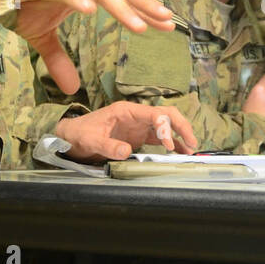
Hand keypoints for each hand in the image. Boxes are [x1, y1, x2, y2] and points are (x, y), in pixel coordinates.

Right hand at [12, 0, 173, 94]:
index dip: (146, 8)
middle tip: (166, 20)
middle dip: (145, 4)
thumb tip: (72, 89)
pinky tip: (90, 10)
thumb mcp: (43, 39)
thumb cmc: (21, 5)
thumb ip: (59, 61)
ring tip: (140, 26)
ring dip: (122, 7)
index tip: (168, 24)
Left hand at [55, 103, 196, 160]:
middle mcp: (137, 116)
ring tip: (191, 150)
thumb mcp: (91, 139)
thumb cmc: (80, 133)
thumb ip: (108, 145)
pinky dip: (171, 144)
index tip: (169, 145)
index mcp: (127, 111)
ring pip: (166, 126)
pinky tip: (180, 152)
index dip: (166, 127)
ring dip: (179, 136)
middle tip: (192, 142)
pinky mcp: (139, 137)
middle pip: (166, 115)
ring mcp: (139, 126)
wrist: (72, 138)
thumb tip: (126, 151)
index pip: (155, 113)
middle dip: (181, 127)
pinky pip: (160, 139)